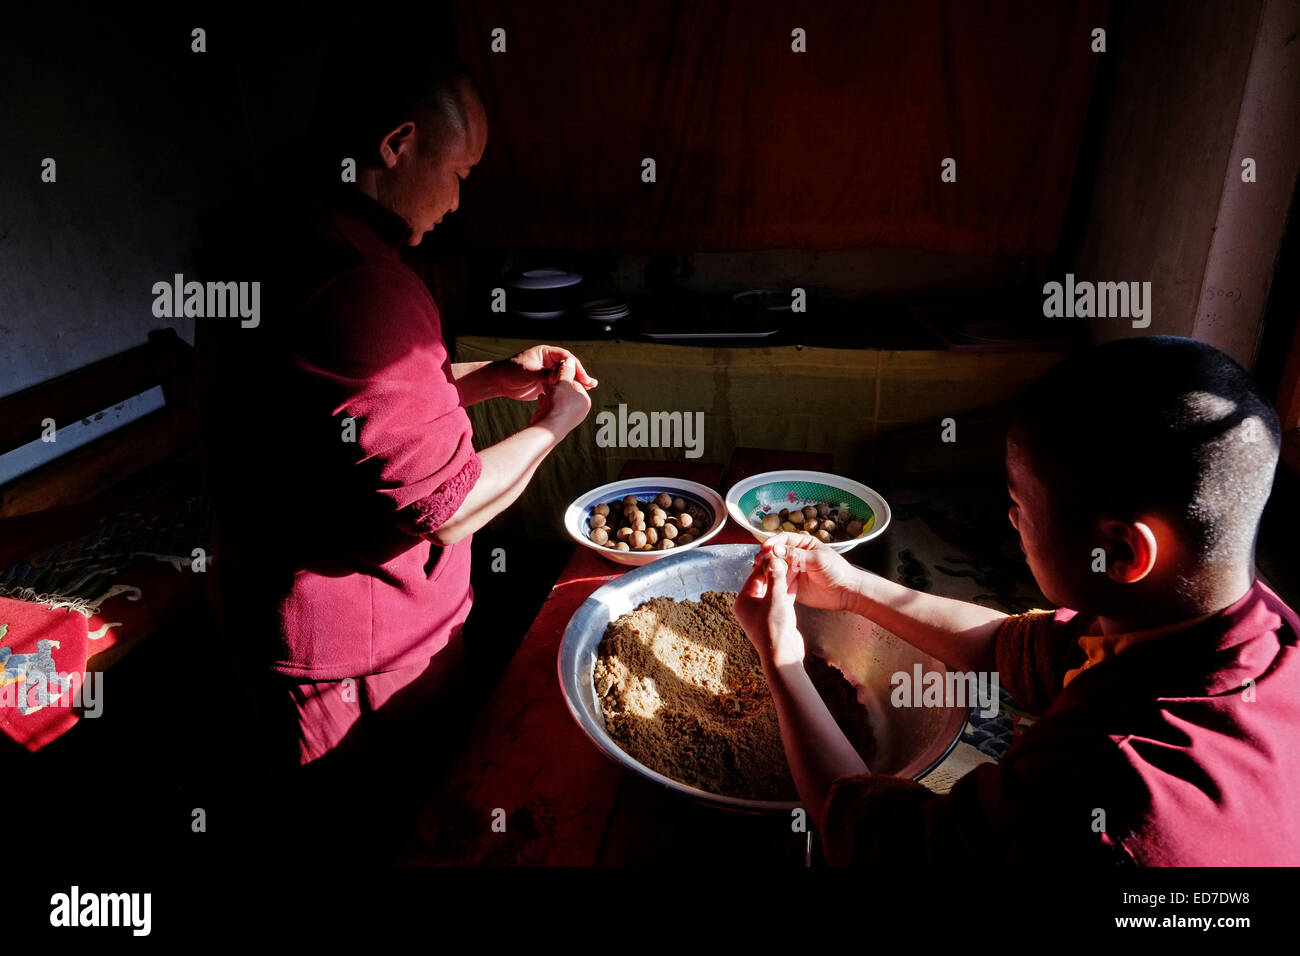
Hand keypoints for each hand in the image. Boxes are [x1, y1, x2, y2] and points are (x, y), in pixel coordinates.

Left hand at [496, 345, 596, 401]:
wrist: (499, 382)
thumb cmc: (511, 371)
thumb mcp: (529, 372)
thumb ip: (545, 374)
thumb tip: (560, 377)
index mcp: (546, 353)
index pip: (565, 357)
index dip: (575, 366)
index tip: (582, 376)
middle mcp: (548, 361)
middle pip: (568, 367)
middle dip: (579, 375)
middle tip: (591, 384)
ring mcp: (547, 372)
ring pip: (565, 377)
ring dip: (576, 383)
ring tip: (588, 389)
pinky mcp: (545, 383)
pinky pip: (559, 385)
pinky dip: (567, 390)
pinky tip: (575, 395)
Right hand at [528, 356, 591, 433]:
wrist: (549, 427)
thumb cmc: (559, 403)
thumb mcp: (563, 383)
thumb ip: (566, 371)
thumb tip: (570, 360)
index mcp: (585, 401)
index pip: (576, 383)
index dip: (564, 376)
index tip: (555, 372)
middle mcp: (580, 411)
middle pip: (567, 392)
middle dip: (557, 386)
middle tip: (548, 380)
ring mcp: (569, 418)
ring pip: (558, 401)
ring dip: (550, 394)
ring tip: (544, 389)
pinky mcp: (558, 423)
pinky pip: (553, 409)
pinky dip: (547, 403)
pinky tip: (541, 398)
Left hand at [734, 552, 805, 667]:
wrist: (782, 654)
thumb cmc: (774, 627)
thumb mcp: (775, 598)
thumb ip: (775, 577)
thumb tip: (774, 559)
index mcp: (744, 600)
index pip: (755, 575)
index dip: (767, 563)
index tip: (777, 552)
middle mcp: (751, 606)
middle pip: (764, 582)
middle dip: (776, 570)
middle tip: (787, 557)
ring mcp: (763, 613)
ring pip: (774, 590)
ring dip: (783, 579)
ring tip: (794, 565)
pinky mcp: (775, 618)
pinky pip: (781, 599)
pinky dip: (788, 591)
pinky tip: (797, 580)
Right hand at [756, 533, 858, 611]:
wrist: (846, 592)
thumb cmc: (837, 571)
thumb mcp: (817, 559)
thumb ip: (796, 555)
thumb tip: (776, 549)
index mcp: (803, 544)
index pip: (783, 539)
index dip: (773, 542)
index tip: (765, 548)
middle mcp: (795, 556)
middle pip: (775, 553)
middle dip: (766, 556)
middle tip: (759, 561)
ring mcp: (792, 571)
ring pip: (774, 567)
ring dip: (766, 569)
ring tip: (760, 572)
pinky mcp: (791, 585)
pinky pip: (778, 582)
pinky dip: (771, 582)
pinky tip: (766, 583)